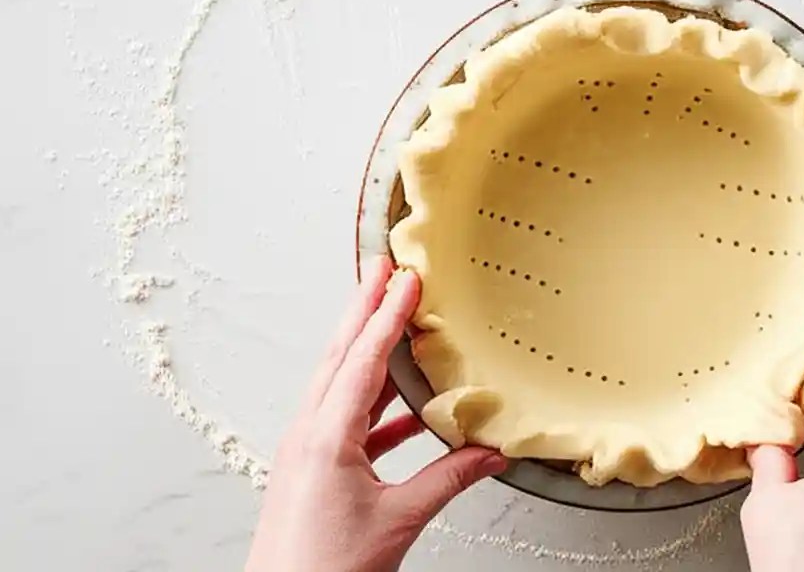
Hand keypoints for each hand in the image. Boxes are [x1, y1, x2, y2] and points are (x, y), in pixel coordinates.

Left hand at [245, 257, 506, 571]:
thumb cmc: (323, 569)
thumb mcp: (399, 520)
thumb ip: (448, 479)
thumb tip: (488, 453)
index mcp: (326, 439)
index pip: (363, 360)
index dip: (387, 315)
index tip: (405, 280)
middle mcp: (308, 436)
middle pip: (340, 356)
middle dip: (363, 309)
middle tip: (383, 271)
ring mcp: (306, 451)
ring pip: (339, 383)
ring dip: (366, 348)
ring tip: (393, 319)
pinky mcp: (311, 469)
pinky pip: (345, 417)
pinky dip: (374, 400)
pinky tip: (403, 404)